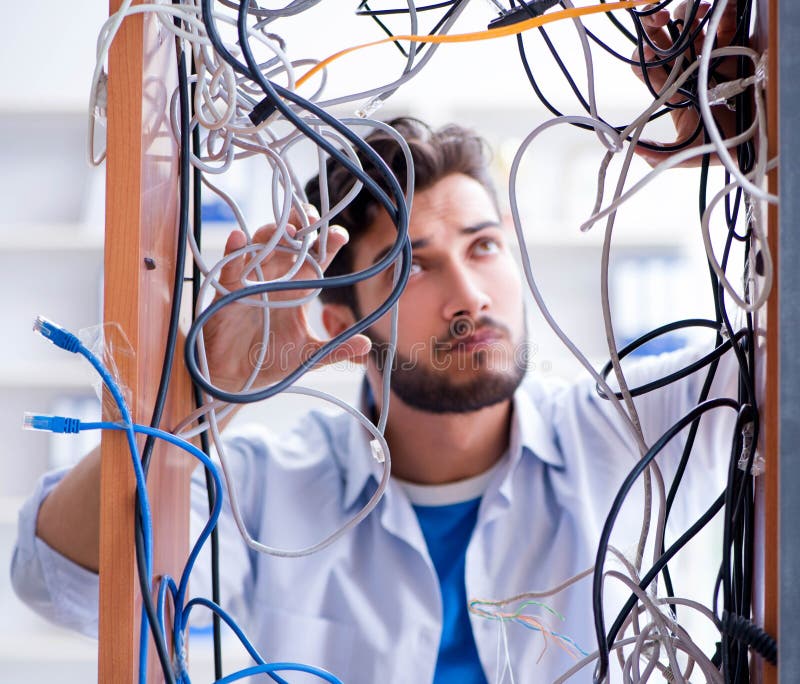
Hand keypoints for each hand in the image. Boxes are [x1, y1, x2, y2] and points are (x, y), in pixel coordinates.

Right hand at [202, 206, 370, 392]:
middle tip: (312, 217)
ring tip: (286, 228)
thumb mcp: (308, 356)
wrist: (234, 377)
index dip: (328, 244)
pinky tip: (238, 239)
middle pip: (291, 243)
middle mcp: (277, 278)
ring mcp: (252, 280)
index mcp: (299, 288)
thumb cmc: (271, 360)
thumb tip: (367, 345)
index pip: (317, 259)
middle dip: (302, 226)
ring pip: (262, 246)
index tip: (340, 235)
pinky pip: (230, 265)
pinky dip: (234, 250)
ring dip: (272, 233)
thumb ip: (336, 349)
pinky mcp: (227, 290)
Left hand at [631, 1, 739, 166]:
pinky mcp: (735, 47)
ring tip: (695, 12)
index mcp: (671, 89)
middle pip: (662, 41)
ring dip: (686, 13)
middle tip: (659, 18)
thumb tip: (633, 149)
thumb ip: (660, 155)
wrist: (757, 141)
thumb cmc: (719, 146)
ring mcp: (709, 56)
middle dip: (654, 25)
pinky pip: (725, 22)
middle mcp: (686, 69)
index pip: (646, 67)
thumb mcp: (686, 153)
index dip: (643, 56)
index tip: (649, 51)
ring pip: (689, 27)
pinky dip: (722, 10)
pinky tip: (719, 8)